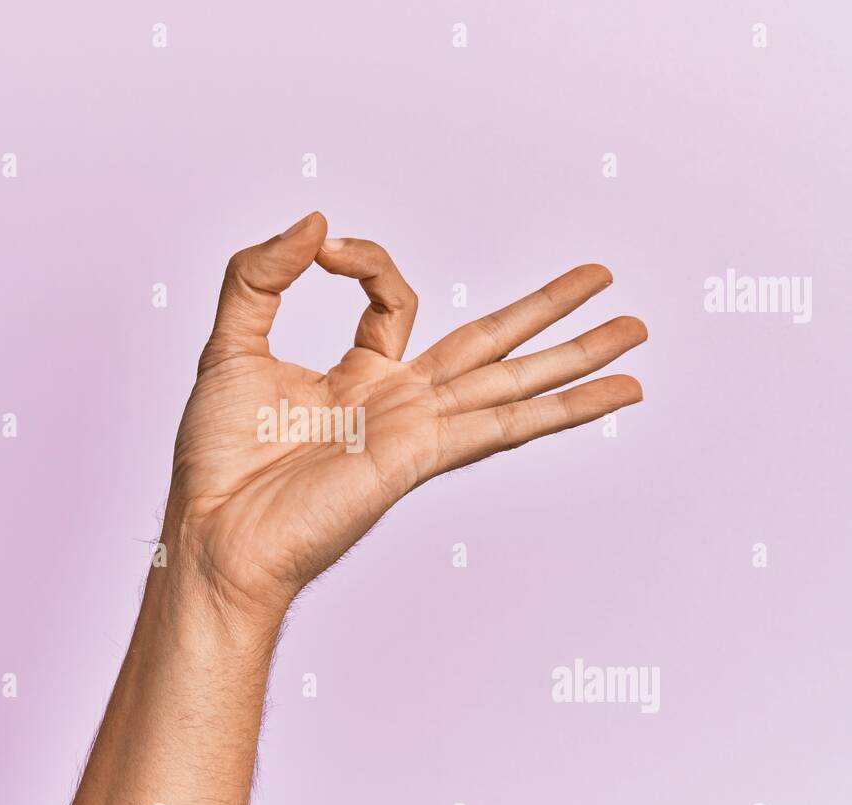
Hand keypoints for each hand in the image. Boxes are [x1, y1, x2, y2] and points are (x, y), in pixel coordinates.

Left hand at [162, 211, 646, 623]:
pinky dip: (569, 409)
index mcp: (357, 375)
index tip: (326, 249)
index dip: (367, 259)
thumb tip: (318, 223)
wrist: (214, 534)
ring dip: (579, 356)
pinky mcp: (423, 456)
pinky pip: (508, 424)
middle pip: (491, 342)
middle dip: (548, 310)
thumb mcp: (229, 344)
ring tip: (636, 331)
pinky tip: (616, 396)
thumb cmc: (216, 460)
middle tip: (602, 278)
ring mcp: (418, 432)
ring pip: (516, 382)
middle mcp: (399, 403)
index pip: (394, 297)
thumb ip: (262, 275)